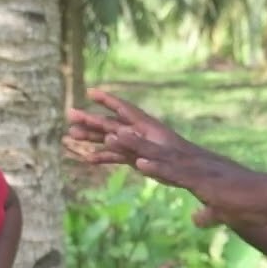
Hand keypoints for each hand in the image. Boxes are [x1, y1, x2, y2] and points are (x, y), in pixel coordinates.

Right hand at [65, 89, 190, 165]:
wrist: (197, 175)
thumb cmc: (184, 162)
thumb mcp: (160, 154)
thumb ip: (135, 145)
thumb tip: (111, 135)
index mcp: (147, 127)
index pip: (123, 109)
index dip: (107, 100)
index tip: (90, 92)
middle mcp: (140, 134)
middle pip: (111, 124)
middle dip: (90, 119)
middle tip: (69, 114)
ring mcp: (138, 146)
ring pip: (111, 139)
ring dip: (93, 138)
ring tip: (71, 136)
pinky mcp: (138, 159)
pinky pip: (117, 157)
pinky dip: (104, 156)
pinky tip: (89, 158)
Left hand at [108, 128, 266, 227]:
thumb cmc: (250, 205)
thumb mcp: (222, 212)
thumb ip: (207, 214)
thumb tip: (197, 219)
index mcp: (195, 170)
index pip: (162, 158)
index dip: (140, 150)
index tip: (120, 141)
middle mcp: (194, 165)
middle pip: (155, 151)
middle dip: (130, 143)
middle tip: (106, 131)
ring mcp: (198, 171)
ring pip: (161, 157)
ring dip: (137, 149)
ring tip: (113, 138)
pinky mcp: (204, 182)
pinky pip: (177, 175)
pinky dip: (158, 169)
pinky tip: (141, 164)